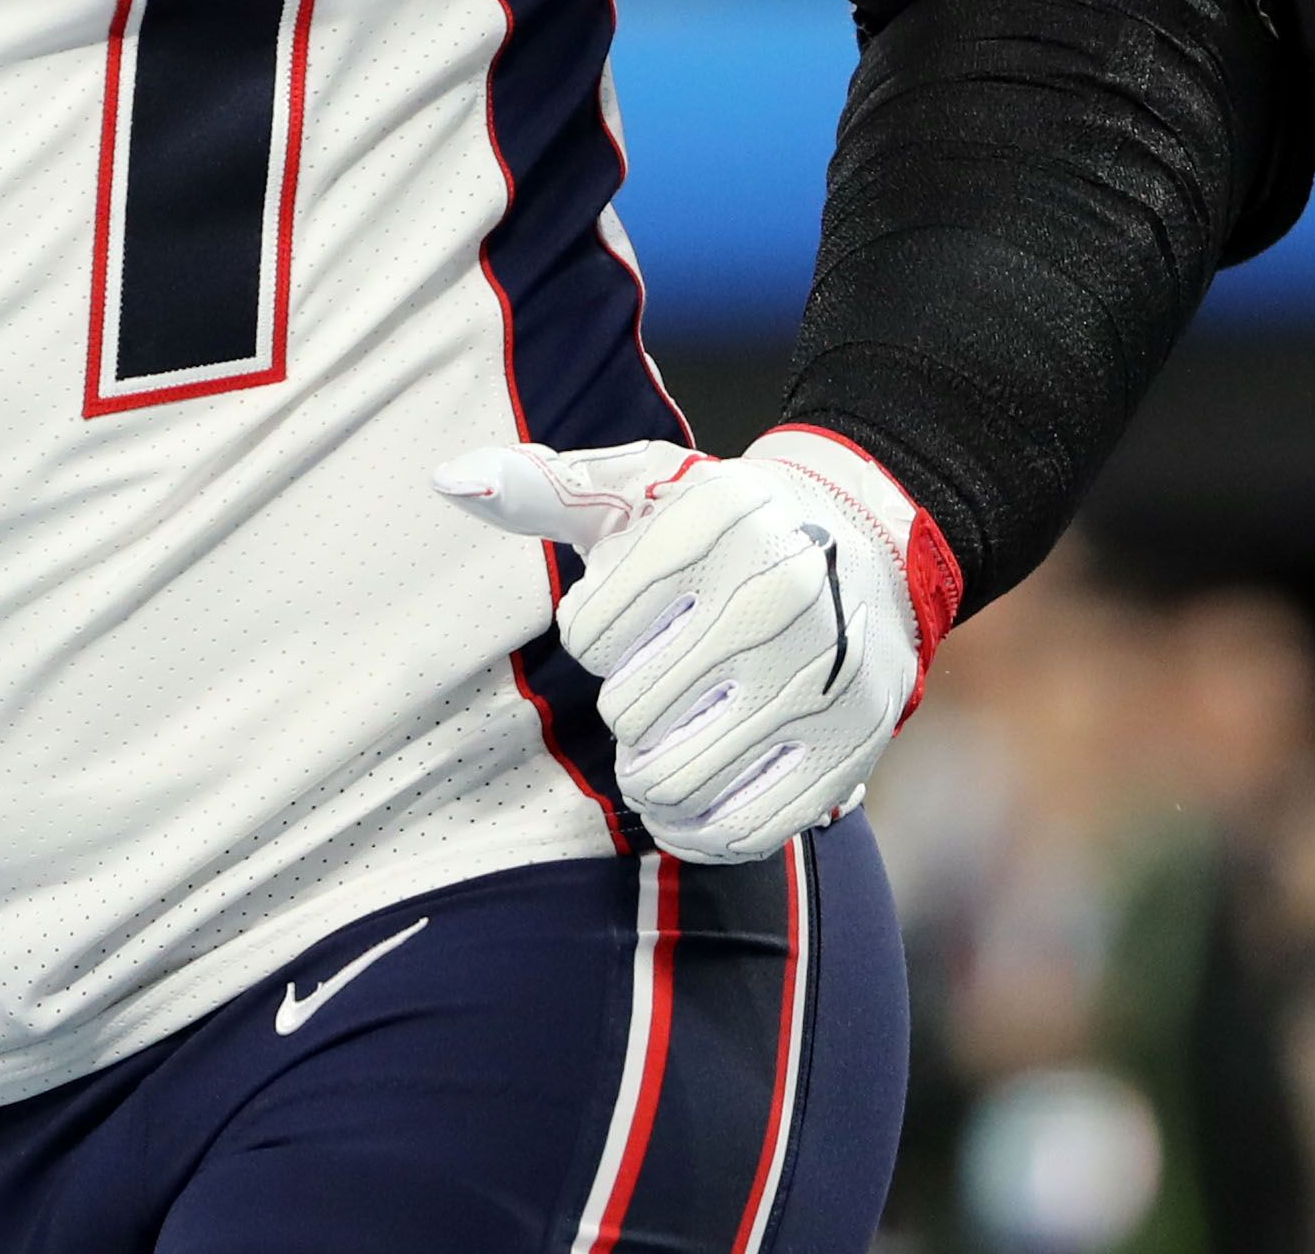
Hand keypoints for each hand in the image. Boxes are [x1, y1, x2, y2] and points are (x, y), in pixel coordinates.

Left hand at [432, 428, 950, 863]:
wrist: (866, 548)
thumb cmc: (720, 526)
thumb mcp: (635, 490)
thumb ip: (539, 488)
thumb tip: (448, 478)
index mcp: (715, 518)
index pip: (588, 631)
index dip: (590, 636)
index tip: (627, 617)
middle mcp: (779, 590)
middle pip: (630, 709)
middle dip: (622, 709)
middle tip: (645, 692)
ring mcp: (825, 673)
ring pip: (681, 775)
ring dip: (649, 778)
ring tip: (656, 754)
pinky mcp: (855, 744)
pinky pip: (750, 827)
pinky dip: (701, 835)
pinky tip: (686, 812)